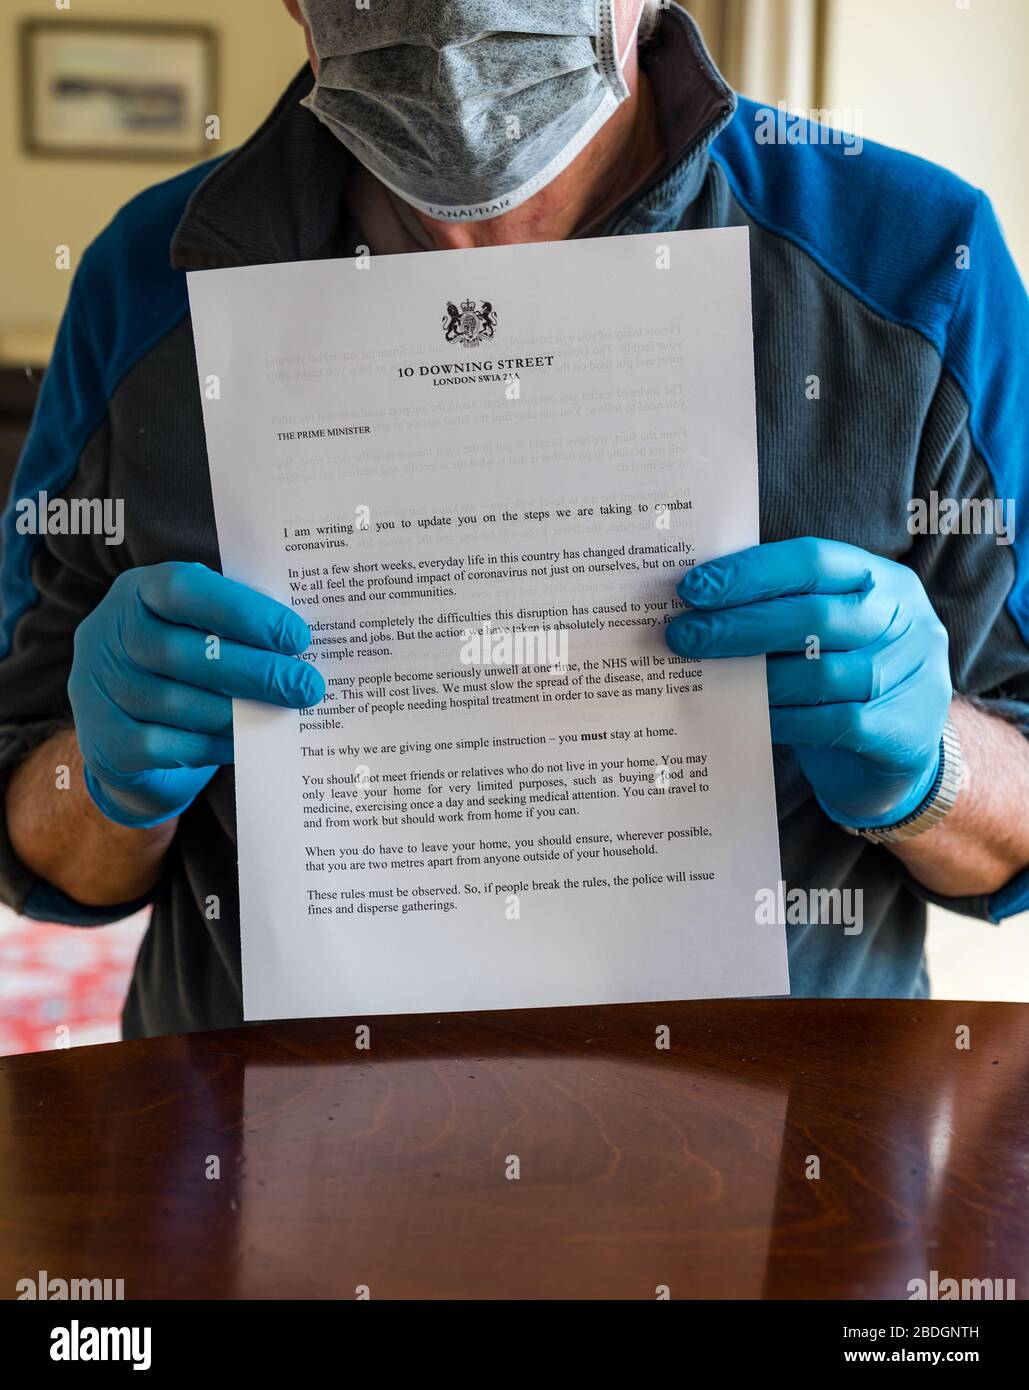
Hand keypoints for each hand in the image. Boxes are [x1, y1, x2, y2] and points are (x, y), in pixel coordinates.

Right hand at [69, 562, 323, 827]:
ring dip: (238, 711)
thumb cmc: (180, 664)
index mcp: (136, 592)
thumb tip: (299, 643)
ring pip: (175, 703)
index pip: (184, 589)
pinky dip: (211, 745)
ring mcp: (99, 690)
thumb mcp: (197, 627)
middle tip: (306, 685)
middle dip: (255, 670)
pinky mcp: (106, 743)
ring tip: (284, 713)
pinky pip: (165, 746)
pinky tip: (245, 741)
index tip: (296, 636)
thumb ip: (232, 624)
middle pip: (183, 653)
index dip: (243, 612)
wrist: (122, 732)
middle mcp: (108, 636)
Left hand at [665, 537, 951, 828]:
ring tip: (705, 675)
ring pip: (818, 674)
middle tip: (683, 635)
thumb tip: (701, 605)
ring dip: (752, 676)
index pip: (813, 561)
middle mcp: (904, 622)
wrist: (902, 750)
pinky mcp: (899, 731)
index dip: (749, 572)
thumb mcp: (834, 628)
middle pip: (812, 617)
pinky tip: (744, 713)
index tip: (693, 588)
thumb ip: (785, 609)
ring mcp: (908, 677)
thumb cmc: (849, 673)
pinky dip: (779, 717)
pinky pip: (827, 722)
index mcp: (883, 581)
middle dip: (737, 626)